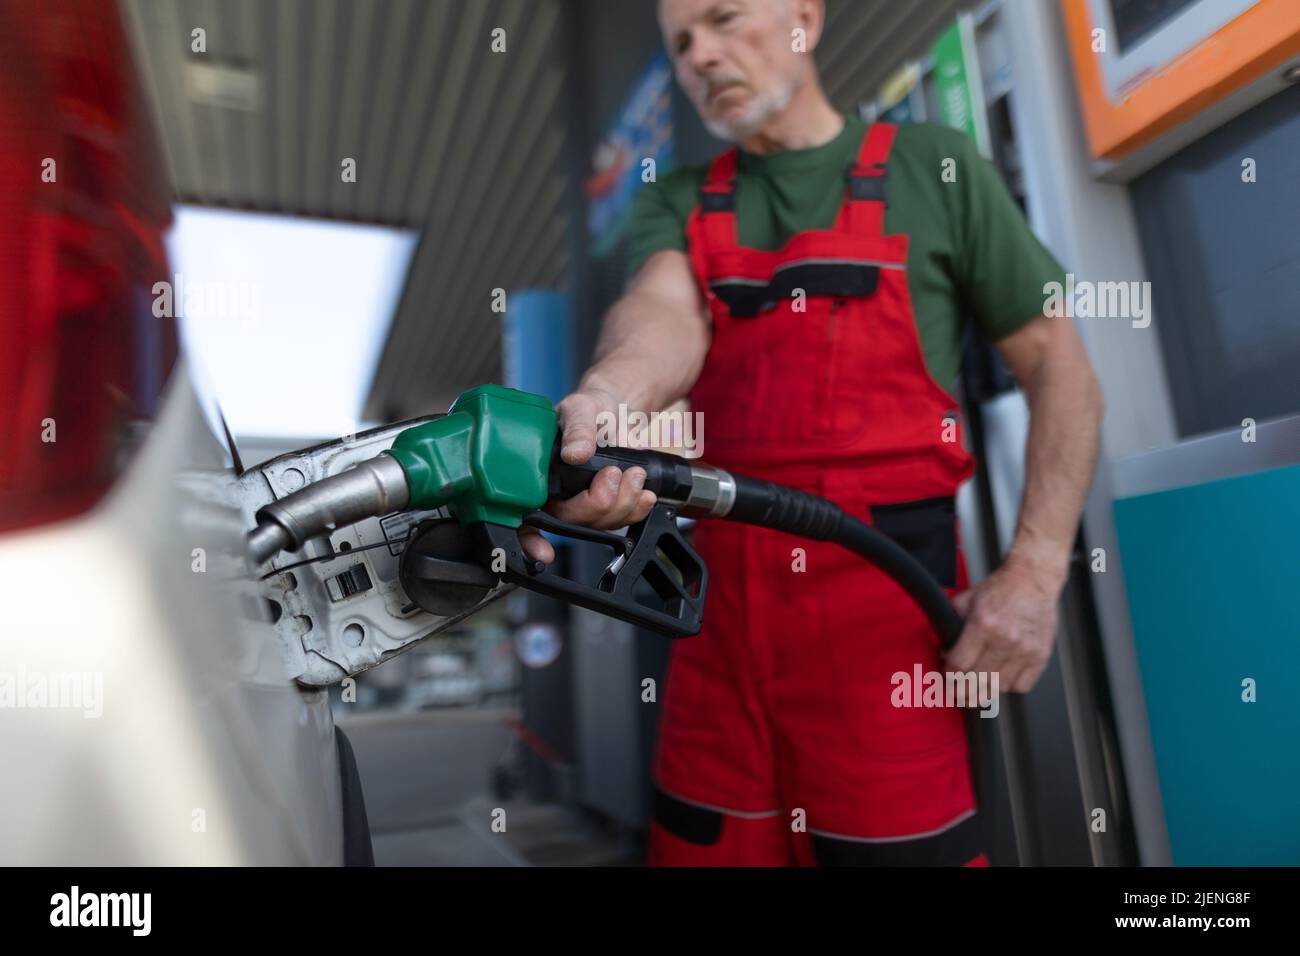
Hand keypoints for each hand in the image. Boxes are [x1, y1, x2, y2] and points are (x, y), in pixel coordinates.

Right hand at [516, 385, 656, 565]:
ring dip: (623, 503)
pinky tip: (643, 493)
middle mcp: (557, 495)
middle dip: (599, 504)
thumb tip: (576, 452)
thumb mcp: (580, 408)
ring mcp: (583, 502)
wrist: (616, 411)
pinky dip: (636, 508)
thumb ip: (578, 428)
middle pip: (571, 522)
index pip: (523, 517)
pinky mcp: (607, 505)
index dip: (529, 539)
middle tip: (614, 474)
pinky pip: (620, 520)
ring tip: (634, 474)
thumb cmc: (589, 409)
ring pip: (599, 524)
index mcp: (538, 476)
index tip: (542, 551)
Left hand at [944, 552, 1062, 694]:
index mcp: (983, 625)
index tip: (947, 676)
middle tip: (956, 695)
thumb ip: (951, 623)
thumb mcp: (966, 600)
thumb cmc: (1000, 589)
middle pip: (977, 680)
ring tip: (977, 689)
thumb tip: (942, 649)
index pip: (960, 663)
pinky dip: (1010, 686)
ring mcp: (1025, 650)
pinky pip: (1022, 686)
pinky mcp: (1041, 656)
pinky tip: (1001, 679)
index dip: (949, 674)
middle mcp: (1005, 639)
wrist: (1033, 579)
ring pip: (998, 686)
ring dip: (985, 690)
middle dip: (962, 691)